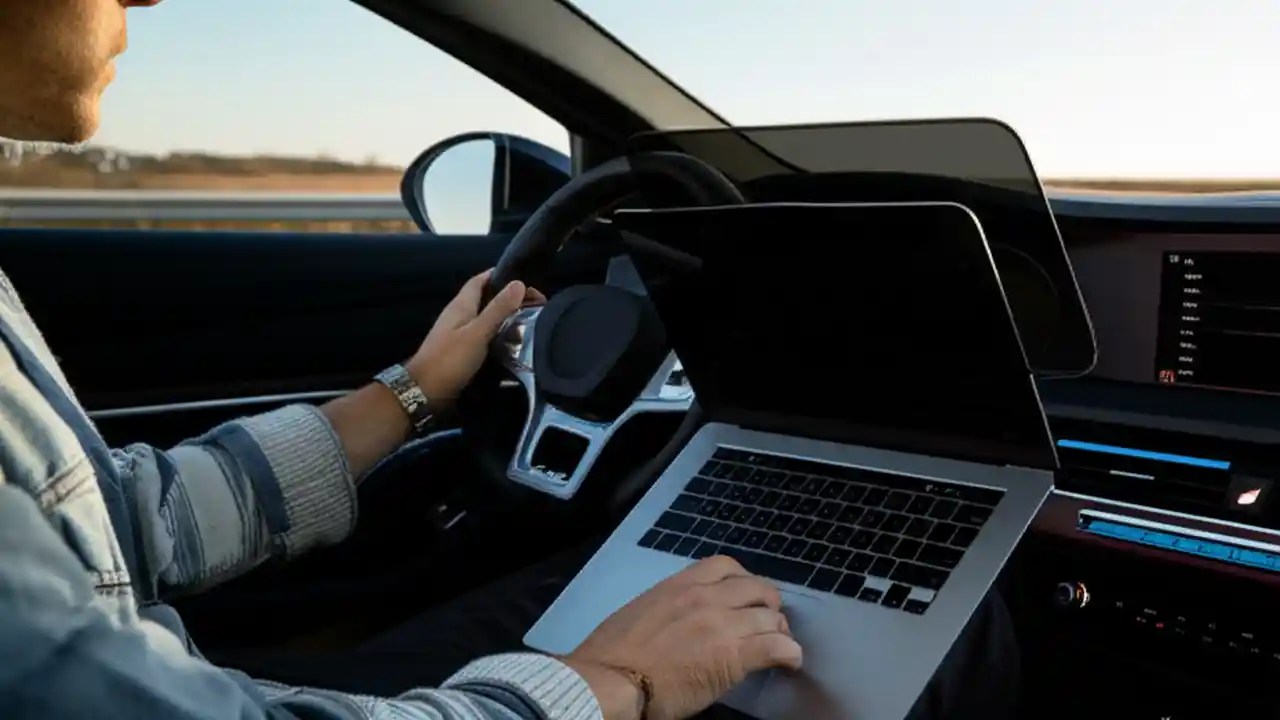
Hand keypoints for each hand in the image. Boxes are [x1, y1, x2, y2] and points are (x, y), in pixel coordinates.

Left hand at [407, 269, 542, 405]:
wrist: (424, 391)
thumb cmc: (450, 359)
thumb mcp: (478, 332)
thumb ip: (498, 309)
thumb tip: (518, 283)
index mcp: (461, 304)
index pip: (480, 280)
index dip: (500, 275)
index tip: (525, 279)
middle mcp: (459, 315)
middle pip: (485, 299)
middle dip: (508, 298)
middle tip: (534, 305)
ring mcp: (458, 334)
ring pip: (485, 318)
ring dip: (504, 318)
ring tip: (530, 322)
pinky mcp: (460, 351)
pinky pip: (483, 336)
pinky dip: (498, 335)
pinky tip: (513, 344)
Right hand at [564, 556, 803, 719]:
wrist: (611, 680)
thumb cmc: (613, 654)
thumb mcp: (642, 612)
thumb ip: (669, 608)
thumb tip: (680, 621)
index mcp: (681, 584)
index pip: (726, 566)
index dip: (743, 582)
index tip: (744, 598)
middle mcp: (707, 597)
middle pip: (758, 588)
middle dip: (768, 605)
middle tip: (767, 623)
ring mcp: (723, 624)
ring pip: (771, 617)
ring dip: (779, 631)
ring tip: (779, 646)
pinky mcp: (736, 656)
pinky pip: (778, 647)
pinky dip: (790, 654)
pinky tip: (789, 663)